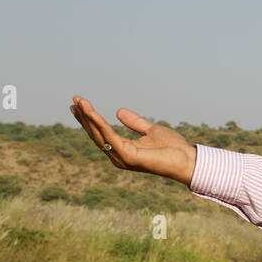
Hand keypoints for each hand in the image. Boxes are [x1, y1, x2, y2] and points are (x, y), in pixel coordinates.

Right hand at [69, 96, 197, 185]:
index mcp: (123, 149)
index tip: (80, 104)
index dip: (90, 119)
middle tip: (74, 101)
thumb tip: (118, 111)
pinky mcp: (128, 157)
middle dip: (84, 117)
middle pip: (96, 134)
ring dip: (88, 118)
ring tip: (79, 103)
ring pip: (99, 134)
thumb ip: (135, 123)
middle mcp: (118, 155)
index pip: (101, 133)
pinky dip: (100, 124)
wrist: (188, 160)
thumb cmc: (172, 148)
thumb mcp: (151, 130)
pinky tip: (92, 113)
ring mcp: (122, 157)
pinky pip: (110, 137)